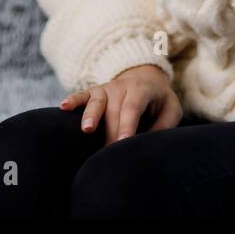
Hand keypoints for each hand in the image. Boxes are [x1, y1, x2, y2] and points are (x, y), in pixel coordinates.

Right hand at [57, 64, 183, 142]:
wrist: (145, 77)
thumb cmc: (159, 99)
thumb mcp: (171, 108)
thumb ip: (164, 125)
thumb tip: (148, 144)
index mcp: (141, 90)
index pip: (132, 107)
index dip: (127, 124)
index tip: (123, 142)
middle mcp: (121, 87)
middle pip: (113, 110)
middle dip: (110, 133)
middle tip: (109, 156)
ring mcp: (105, 89)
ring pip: (96, 101)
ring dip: (90, 115)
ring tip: (87, 130)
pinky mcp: (94, 92)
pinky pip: (81, 95)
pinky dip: (72, 100)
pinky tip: (63, 107)